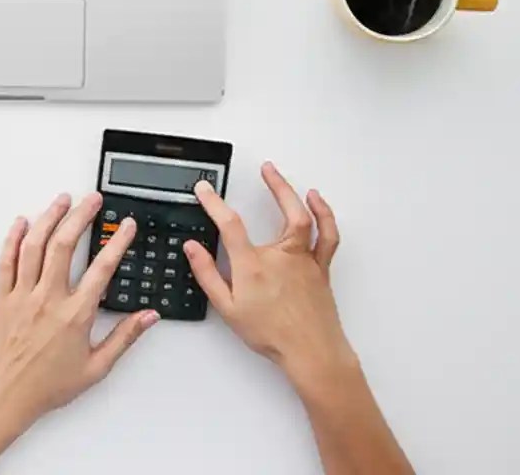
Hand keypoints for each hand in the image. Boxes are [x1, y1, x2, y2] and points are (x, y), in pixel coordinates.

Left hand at [0, 193, 159, 427]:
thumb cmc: (48, 385)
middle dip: (81, 216)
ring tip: (62, 200)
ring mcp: (23, 296)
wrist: (7, 396)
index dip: (117, 242)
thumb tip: (148, 317)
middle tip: (93, 200)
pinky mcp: (3, 298)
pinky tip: (22, 222)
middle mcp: (48, 299)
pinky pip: (6, 260)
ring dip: (49, 217)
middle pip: (65, 245)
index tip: (126, 226)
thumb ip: (124, 337)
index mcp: (74, 315)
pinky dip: (13, 238)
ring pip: (35, 245)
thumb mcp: (96, 367)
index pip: (102, 268)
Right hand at [185, 162, 354, 380]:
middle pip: (280, 209)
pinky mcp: (320, 267)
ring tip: (285, 178)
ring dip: (295, 193)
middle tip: (263, 169)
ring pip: (305, 217)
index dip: (214, 203)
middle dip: (272, 184)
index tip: (204, 189)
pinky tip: (318, 202)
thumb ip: (207, 274)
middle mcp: (282, 256)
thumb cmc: (272, 334)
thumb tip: (193, 249)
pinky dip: (324, 214)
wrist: (311, 352)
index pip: (230, 224)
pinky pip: (327, 235)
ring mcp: (305, 259)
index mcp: (254, 265)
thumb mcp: (228, 308)